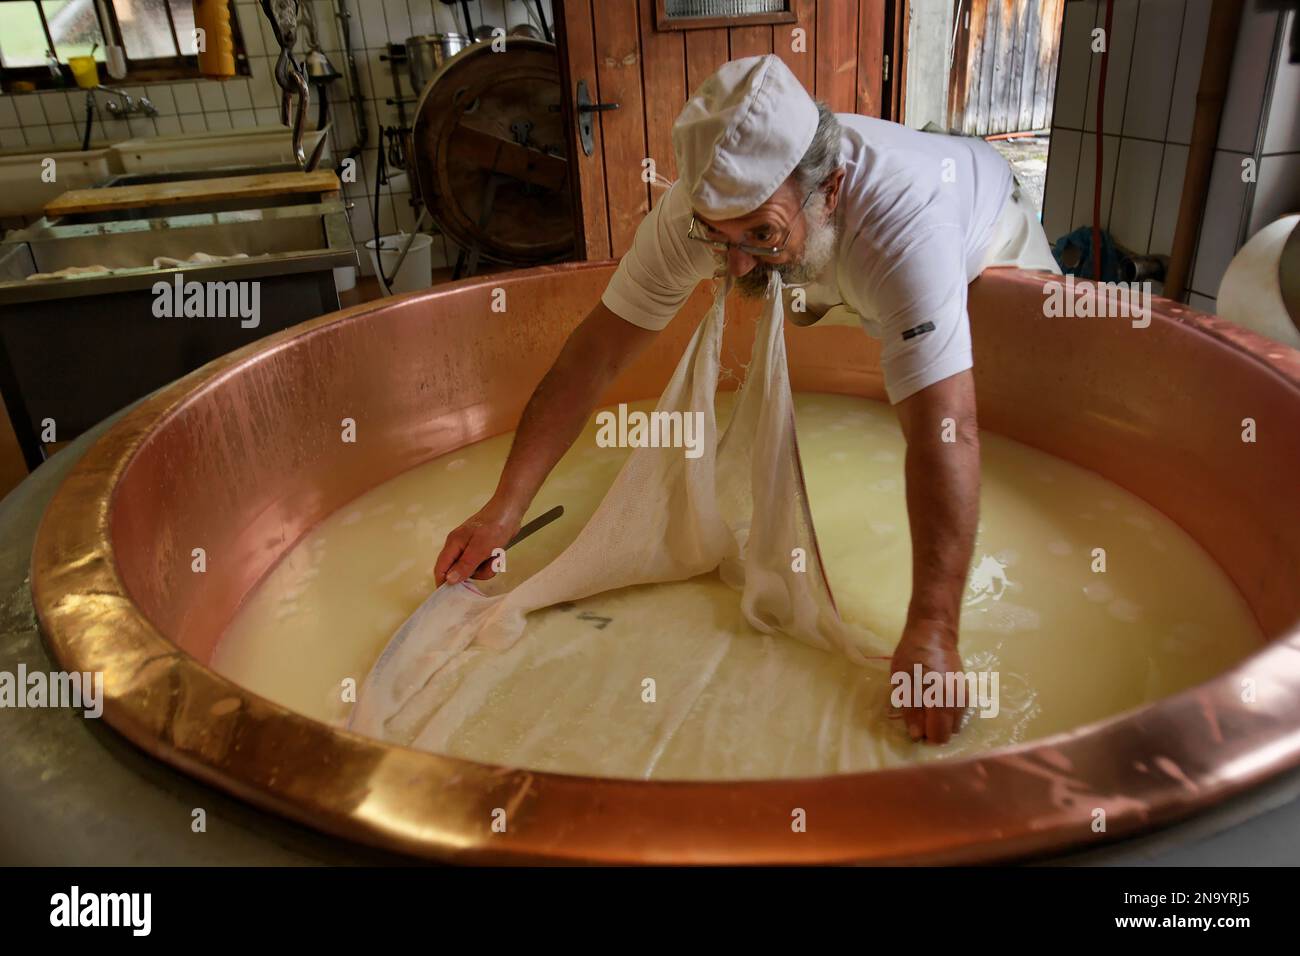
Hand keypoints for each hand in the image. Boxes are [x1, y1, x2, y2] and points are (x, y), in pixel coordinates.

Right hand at [434, 499, 523, 585]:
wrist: (511, 511)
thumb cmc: (495, 526)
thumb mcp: (480, 548)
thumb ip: (464, 565)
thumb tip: (449, 580)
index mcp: (453, 545)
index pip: (441, 569)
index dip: (444, 583)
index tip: (452, 596)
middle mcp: (459, 548)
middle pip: (459, 572)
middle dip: (474, 573)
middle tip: (485, 565)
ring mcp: (471, 549)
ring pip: (474, 571)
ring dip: (486, 568)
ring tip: (495, 556)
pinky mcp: (482, 550)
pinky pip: (483, 565)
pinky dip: (492, 562)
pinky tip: (498, 554)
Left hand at [889, 620, 965, 743]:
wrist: (934, 633)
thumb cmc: (913, 656)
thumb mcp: (903, 683)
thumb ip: (911, 710)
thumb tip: (917, 735)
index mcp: (943, 701)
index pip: (939, 736)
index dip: (925, 736)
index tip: (913, 726)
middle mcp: (958, 703)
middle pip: (948, 733)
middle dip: (933, 730)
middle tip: (917, 716)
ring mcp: (964, 697)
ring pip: (954, 724)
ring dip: (940, 722)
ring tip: (924, 706)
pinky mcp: (965, 692)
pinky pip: (957, 713)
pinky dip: (946, 714)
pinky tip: (933, 700)